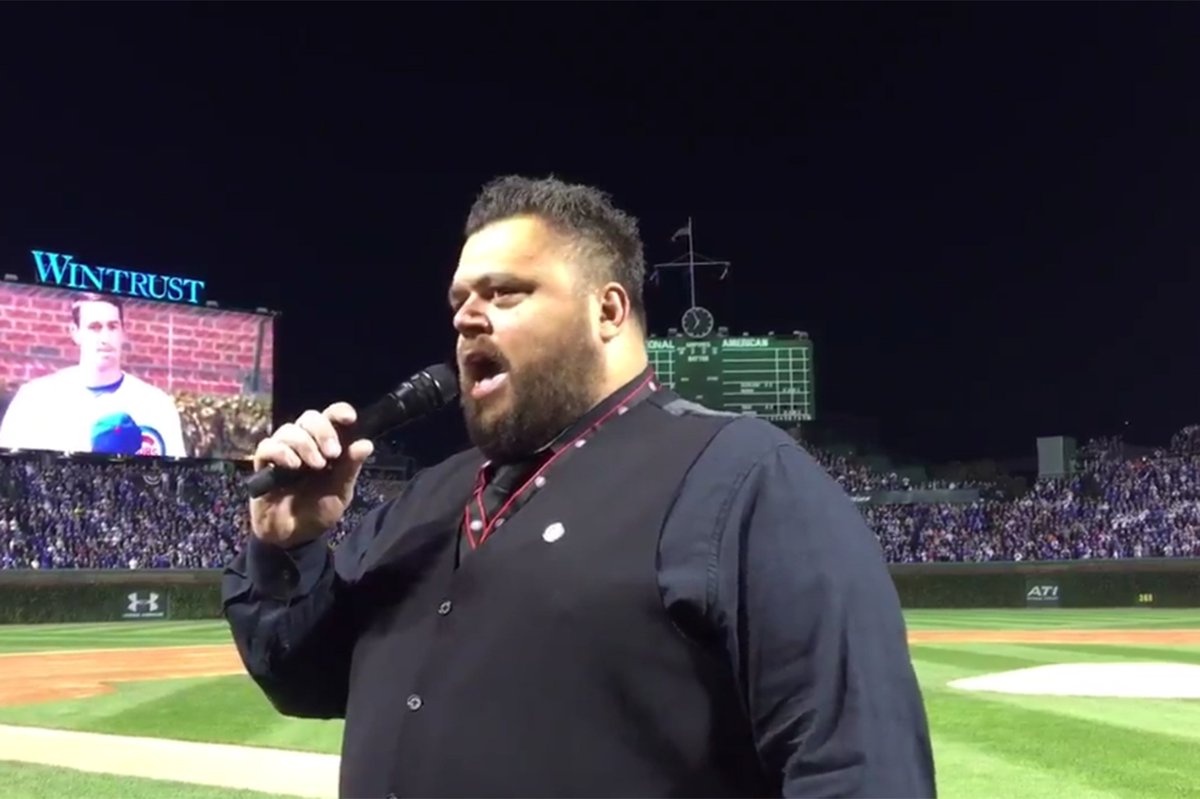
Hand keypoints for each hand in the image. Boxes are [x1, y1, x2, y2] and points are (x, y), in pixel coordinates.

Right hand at [248, 402, 374, 547]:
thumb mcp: (340, 492)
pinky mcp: (263, 465)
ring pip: (289, 430)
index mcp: (326, 446)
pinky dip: (282, 452)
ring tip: (316, 466)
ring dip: (305, 444)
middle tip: (332, 453)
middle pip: (309, 417)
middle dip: (323, 430)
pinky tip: (294, 466)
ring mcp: (283, 452)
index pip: (331, 417)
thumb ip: (350, 468)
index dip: (339, 411)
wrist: (293, 537)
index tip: (349, 418)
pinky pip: (267, 446)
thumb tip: (366, 444)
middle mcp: (304, 443)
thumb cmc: (318, 511)